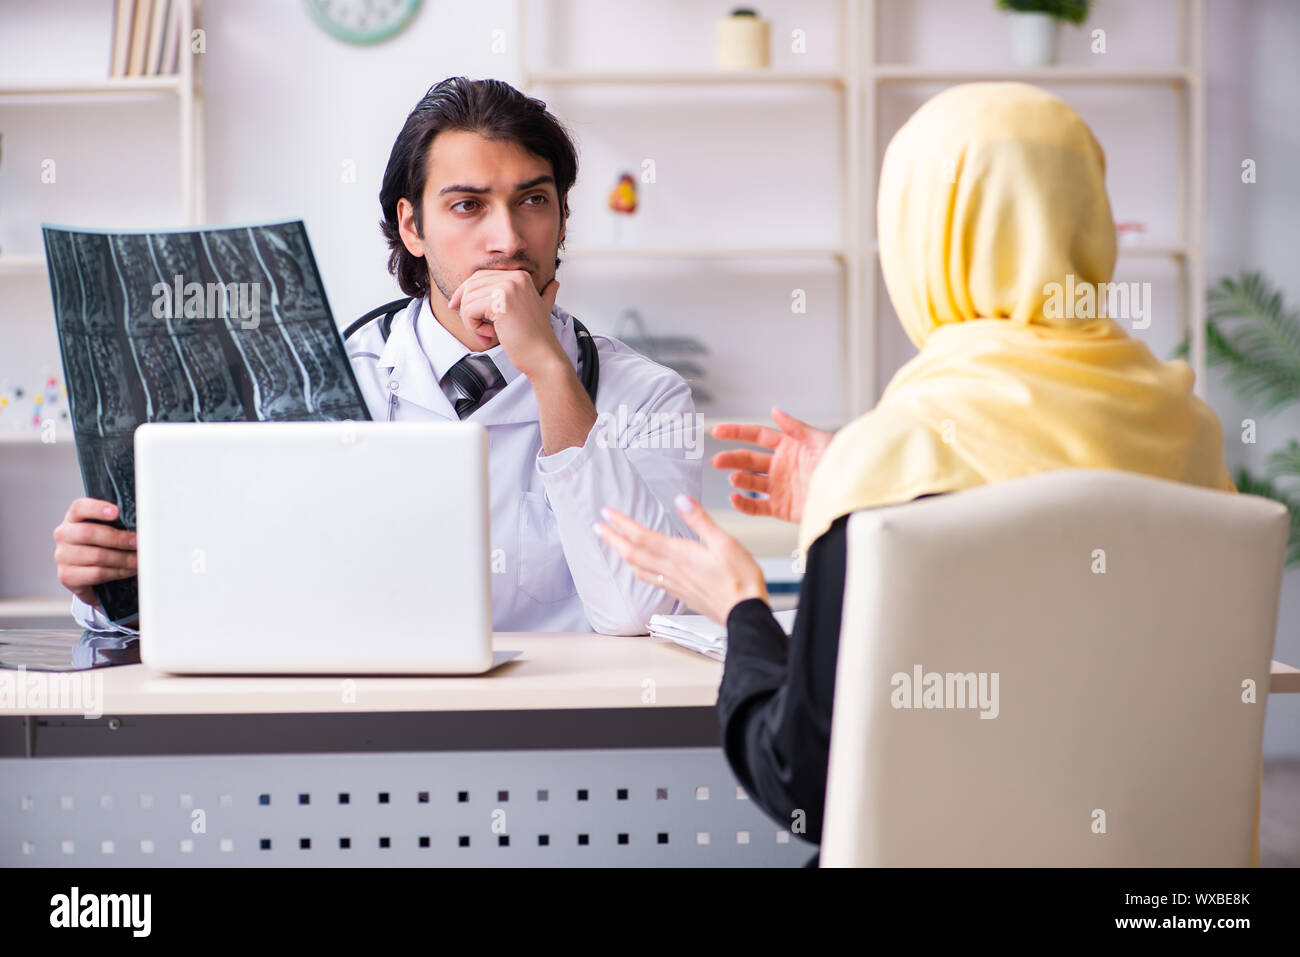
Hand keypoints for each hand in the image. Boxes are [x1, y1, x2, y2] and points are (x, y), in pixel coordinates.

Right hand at [53, 498, 136, 607]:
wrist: (87, 574)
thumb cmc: (101, 545)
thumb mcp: (106, 529)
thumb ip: (116, 523)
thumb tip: (141, 524)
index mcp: (73, 518)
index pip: (79, 508)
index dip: (97, 508)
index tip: (117, 512)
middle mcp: (64, 535)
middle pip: (88, 533)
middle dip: (118, 539)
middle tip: (138, 543)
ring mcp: (62, 556)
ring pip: (96, 556)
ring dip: (123, 559)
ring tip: (139, 559)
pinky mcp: (66, 576)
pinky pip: (97, 573)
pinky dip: (118, 572)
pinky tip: (129, 570)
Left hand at [447, 269, 562, 377]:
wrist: (543, 356)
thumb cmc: (537, 338)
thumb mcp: (541, 310)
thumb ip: (546, 295)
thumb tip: (554, 285)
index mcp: (520, 276)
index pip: (480, 276)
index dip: (464, 291)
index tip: (455, 305)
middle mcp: (514, 277)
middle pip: (471, 285)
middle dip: (466, 308)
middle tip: (475, 329)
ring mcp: (508, 288)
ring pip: (468, 299)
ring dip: (470, 321)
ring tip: (486, 336)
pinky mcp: (500, 302)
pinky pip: (469, 310)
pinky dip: (473, 327)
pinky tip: (489, 337)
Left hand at [594, 494, 768, 625]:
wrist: (744, 614)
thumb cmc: (740, 580)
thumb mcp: (725, 542)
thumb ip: (700, 521)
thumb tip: (681, 500)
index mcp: (680, 554)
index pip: (642, 536)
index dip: (621, 524)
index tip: (607, 513)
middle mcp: (672, 570)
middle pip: (633, 553)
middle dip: (613, 539)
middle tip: (598, 527)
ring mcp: (674, 584)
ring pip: (638, 568)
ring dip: (622, 554)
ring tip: (613, 545)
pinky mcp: (680, 593)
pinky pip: (650, 580)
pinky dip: (638, 570)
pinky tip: (639, 570)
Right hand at [710, 406, 834, 523]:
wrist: (850, 498)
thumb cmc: (843, 467)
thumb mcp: (821, 442)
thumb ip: (796, 428)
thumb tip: (776, 410)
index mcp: (789, 447)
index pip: (756, 436)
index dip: (736, 433)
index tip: (717, 431)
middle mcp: (781, 466)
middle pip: (749, 459)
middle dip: (731, 458)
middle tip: (717, 461)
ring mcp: (779, 487)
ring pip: (750, 482)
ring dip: (739, 479)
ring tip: (734, 479)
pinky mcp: (781, 508)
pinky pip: (756, 506)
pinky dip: (743, 504)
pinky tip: (734, 498)